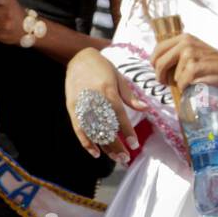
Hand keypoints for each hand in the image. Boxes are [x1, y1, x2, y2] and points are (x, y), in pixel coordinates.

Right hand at [65, 48, 145, 163]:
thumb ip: (130, 97)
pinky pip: (79, 129)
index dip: (127, 131)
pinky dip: (86, 142)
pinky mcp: (72, 108)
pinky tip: (96, 153)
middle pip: (105, 127)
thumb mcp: (119, 78)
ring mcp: (81, 104)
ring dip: (104, 147)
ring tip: (116, 158)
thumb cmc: (102, 68)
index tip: (135, 144)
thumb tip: (145, 109)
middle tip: (126, 158)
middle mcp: (93, 98)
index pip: (119, 115)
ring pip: (93, 131)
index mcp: (107, 89)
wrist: (78, 58)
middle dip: (116, 145)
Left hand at [151, 33, 217, 93]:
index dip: (154, 63)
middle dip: (160, 76)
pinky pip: (181, 84)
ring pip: (171, 76)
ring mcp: (191, 54)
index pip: (158, 49)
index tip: (158, 72)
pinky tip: (195, 85)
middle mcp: (186, 43)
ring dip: (178, 83)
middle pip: (159, 63)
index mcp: (184, 38)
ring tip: (190, 81)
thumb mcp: (194, 50)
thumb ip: (177, 53)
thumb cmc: (213, 63)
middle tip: (166, 83)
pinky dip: (186, 88)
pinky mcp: (196, 67)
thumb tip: (157, 65)